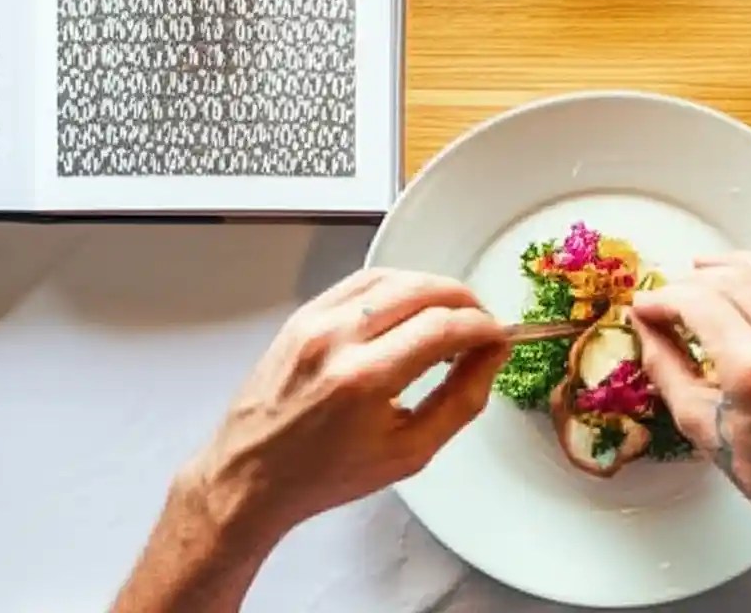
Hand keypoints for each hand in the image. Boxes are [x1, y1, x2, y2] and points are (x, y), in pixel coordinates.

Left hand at [182, 268, 508, 548]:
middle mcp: (337, 338)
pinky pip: (361, 282)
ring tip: (452, 316)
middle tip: (481, 325)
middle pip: (422, 290)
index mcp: (365, 380)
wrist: (251, 474)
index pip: (444, 326)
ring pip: (393, 277)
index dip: (483, 326)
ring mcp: (314, 320)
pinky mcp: (302, 314)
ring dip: (433, 289)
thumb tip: (492, 356)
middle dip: (465, 301)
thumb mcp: (410, 453)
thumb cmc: (328, 474)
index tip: (499, 338)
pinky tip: (412, 308)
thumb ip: (461, 401)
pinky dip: (397, 286)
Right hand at [631, 254, 750, 611]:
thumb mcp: (699, 425)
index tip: (646, 305)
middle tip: (669, 294)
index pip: (698, 305)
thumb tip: (645, 326)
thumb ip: (665, 366)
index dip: (664, 298)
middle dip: (691, 281)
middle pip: (731, 282)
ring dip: (731, 264)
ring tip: (703, 268)